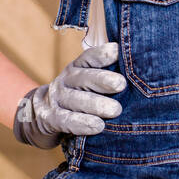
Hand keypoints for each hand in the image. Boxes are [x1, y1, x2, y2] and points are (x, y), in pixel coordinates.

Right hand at [12, 42, 126, 148]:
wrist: (40, 114)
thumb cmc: (76, 96)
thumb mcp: (85, 81)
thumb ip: (105, 75)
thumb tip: (137, 70)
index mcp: (76, 68)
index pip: (88, 58)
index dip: (102, 54)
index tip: (116, 52)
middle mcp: (65, 80)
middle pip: (83, 78)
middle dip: (103, 80)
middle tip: (121, 84)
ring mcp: (57, 99)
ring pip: (76, 100)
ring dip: (96, 104)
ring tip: (115, 110)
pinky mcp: (51, 119)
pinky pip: (67, 121)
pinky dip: (82, 123)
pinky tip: (98, 126)